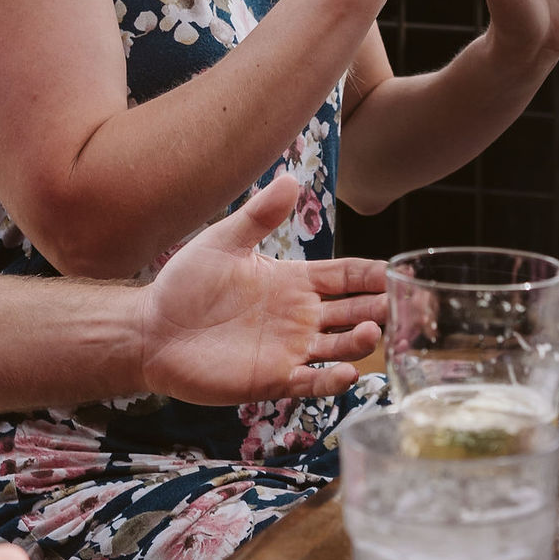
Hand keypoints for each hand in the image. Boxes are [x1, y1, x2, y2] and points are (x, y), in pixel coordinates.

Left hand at [139, 176, 385, 401]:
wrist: (151, 330)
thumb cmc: (185, 283)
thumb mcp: (224, 241)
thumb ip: (259, 216)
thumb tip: (291, 178)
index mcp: (293, 281)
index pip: (346, 276)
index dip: (373, 274)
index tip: (399, 272)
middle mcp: (299, 316)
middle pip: (353, 312)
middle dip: (381, 310)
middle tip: (407, 307)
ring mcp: (289, 349)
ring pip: (339, 347)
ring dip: (359, 343)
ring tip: (372, 333)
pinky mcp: (272, 379)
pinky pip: (310, 382)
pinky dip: (331, 380)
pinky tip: (345, 373)